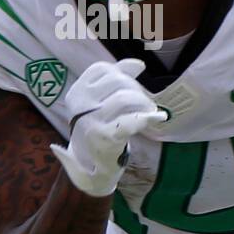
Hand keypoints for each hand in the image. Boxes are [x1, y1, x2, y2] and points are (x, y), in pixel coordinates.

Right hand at [50, 58, 166, 196]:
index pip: (101, 69)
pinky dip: (148, 117)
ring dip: (144, 102)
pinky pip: (131, 120)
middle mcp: (80, 105)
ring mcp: (91, 121)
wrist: (89, 168)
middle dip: (137, 88)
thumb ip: (114, 81)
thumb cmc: (97, 130)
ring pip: (125, 97)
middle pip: (117, 80)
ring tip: (150, 110)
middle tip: (145, 101)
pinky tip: (157, 118)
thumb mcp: (97, 103)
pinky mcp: (106, 138)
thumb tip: (139, 64)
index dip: (123, 70)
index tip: (136, 80)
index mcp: (76, 92)